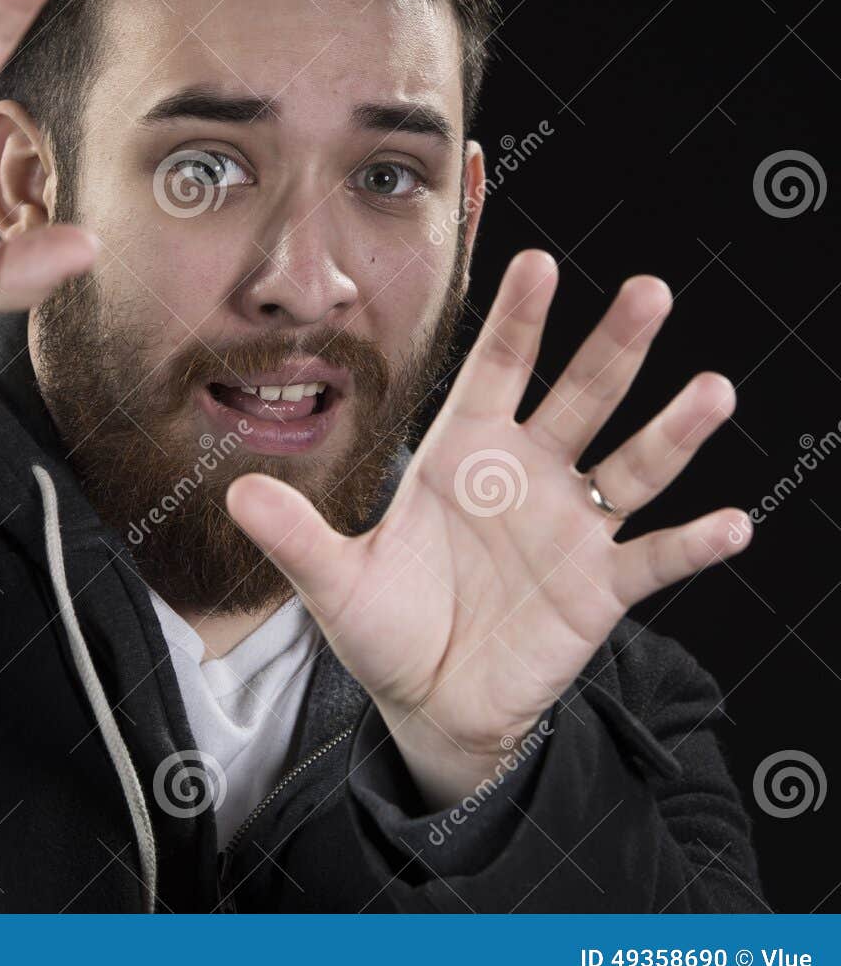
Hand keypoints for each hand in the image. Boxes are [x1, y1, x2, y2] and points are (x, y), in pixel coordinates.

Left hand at [225, 250, 749, 807]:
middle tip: (649, 291)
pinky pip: (653, 559)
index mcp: (460, 457)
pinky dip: (692, 544)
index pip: (494, 372)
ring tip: (712, 389)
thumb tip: (233, 492)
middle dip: (612, 347)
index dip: (516, 320)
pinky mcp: (599, 588)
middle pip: (577, 398)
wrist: (429, 702)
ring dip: (672, 431)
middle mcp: (524, 477)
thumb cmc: (386, 628)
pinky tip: (732, 523)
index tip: (536, 262)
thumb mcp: (334, 584)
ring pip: (630, 465)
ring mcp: (569, 528)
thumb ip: (296, 536)